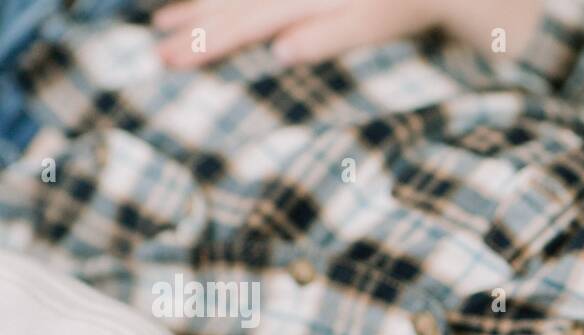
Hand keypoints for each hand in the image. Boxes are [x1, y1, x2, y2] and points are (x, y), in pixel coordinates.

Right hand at [154, 0, 446, 67]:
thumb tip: (281, 51)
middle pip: (231, 5)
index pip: (241, 25)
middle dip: (193, 28)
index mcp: (299, 0)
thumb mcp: (371, 26)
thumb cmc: (404, 5)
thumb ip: (328, 38)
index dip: (204, 43)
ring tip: (169, 18)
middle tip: (157, 50)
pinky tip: (207, 2)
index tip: (171, 60)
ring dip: (201, 5)